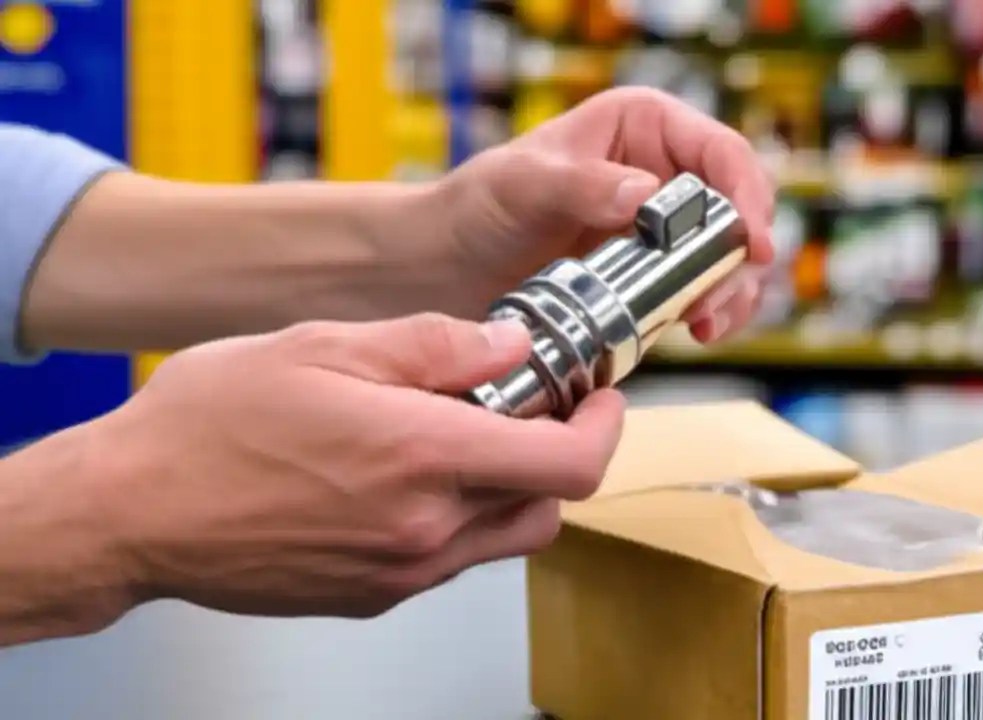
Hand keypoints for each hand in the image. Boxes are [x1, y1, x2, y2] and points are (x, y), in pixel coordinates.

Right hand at [82, 313, 624, 619]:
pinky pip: (449, 561)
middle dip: (558, 453)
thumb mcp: (325, 345)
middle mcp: (425, 529)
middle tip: (529, 407)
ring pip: (504, 537)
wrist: (130, 511)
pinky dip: (457, 519)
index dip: (607, 426)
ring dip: (510, 488)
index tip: (601, 397)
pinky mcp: (372, 597)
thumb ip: (435, 345)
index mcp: (423, 457)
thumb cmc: (208, 425)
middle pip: (549, 505)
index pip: (571, 463)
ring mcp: (399, 573)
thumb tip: (510, 345)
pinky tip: (408, 479)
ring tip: (462, 438)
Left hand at [432, 87, 775, 342]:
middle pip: (738, 210)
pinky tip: (695, 330)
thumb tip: (643, 194)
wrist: (445, 270)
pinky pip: (704, 292)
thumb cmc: (476, 208)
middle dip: (741, 256)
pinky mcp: (654, 276)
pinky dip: (711, 312)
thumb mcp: (522, 186)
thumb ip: (581, 184)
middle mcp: (664, 172)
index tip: (751, 242)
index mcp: (644, 126)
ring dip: (732, 291)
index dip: (747, 196)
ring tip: (706, 322)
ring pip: (731, 256)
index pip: (721, 152)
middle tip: (719, 298)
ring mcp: (663, 229)